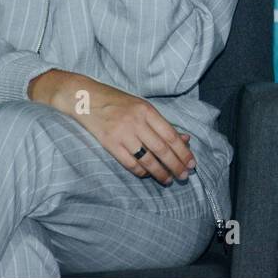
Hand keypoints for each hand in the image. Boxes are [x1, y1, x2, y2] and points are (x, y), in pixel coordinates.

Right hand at [40, 71, 195, 184]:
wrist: (85, 98)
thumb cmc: (117, 102)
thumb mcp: (141, 107)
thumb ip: (161, 124)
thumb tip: (185, 139)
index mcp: (147, 110)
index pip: (170, 135)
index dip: (183, 151)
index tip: (192, 162)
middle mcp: (136, 122)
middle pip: (162, 149)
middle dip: (176, 164)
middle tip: (184, 176)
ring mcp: (122, 133)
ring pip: (147, 158)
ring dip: (160, 172)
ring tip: (169, 180)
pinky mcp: (109, 143)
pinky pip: (129, 162)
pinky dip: (141, 171)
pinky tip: (147, 175)